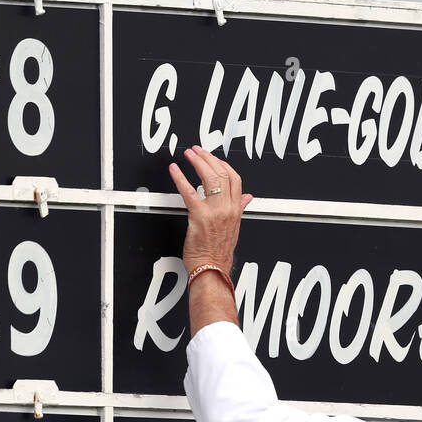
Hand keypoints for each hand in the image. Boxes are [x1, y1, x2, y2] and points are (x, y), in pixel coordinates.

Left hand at [167, 145, 253, 277]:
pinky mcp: (198, 216)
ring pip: (209, 177)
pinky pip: (189, 192)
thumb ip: (239, 209)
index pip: (235, 178)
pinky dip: (180, 178)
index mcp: (235, 210)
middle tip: (197, 151)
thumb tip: (246, 198)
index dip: (223, 164)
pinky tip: (174, 170)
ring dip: (197, 162)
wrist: (212, 270)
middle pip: (222, 173)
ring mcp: (214, 212)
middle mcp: (227, 209)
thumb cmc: (219, 255)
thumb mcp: (234, 229)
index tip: (213, 158)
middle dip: (208, 158)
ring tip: (188, 155)